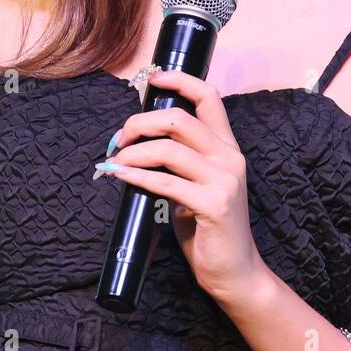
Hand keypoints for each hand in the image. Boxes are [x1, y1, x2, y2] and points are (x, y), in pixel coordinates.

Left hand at [96, 68, 266, 302]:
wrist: (234, 271)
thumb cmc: (209, 228)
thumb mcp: (196, 184)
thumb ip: (180, 160)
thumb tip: (139, 139)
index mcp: (227, 147)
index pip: (209, 97)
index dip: (180, 80)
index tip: (153, 79)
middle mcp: (230, 158)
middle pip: (179, 119)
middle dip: (140, 123)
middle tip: (119, 138)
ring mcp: (224, 180)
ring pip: (168, 148)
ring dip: (133, 152)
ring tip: (116, 160)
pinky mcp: (213, 205)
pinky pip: (165, 183)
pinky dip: (136, 176)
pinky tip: (121, 176)